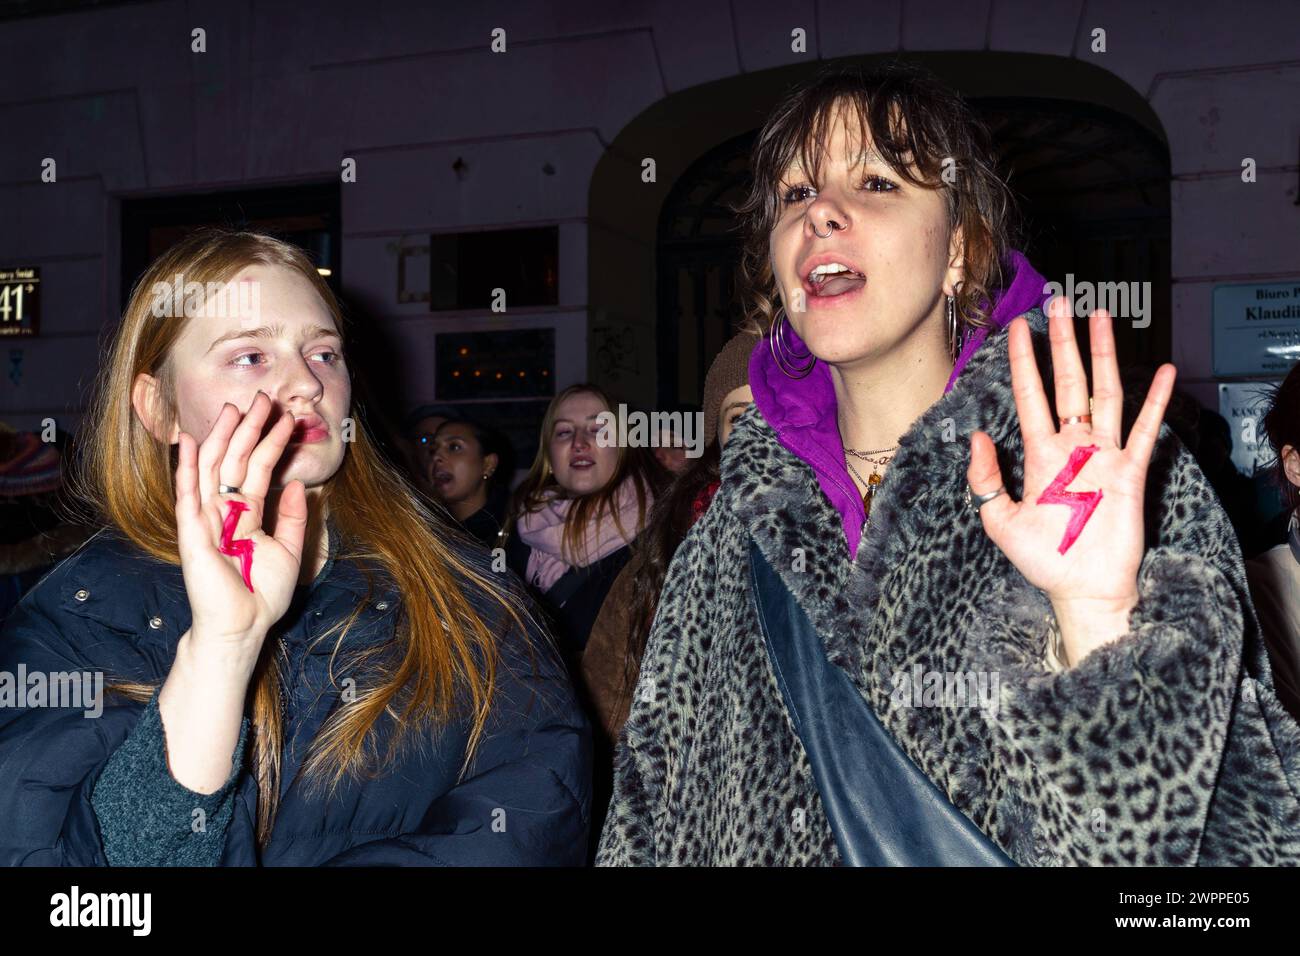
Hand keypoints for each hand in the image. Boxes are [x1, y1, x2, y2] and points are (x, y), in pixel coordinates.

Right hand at [174, 390, 308, 659]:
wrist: (243, 625)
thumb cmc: (262, 593)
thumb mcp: (289, 549)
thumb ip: (293, 517)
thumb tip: (300, 484)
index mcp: (246, 514)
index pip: (257, 469)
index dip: (271, 443)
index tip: (285, 417)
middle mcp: (223, 511)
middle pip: (234, 461)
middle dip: (247, 429)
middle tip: (263, 398)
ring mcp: (205, 519)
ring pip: (211, 469)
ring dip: (221, 437)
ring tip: (234, 407)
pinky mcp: (192, 532)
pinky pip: (187, 494)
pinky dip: (186, 466)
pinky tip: (188, 440)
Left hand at [966, 297, 1176, 663]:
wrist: (1081, 589)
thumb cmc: (1042, 560)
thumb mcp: (1000, 522)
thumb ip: (986, 480)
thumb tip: (976, 437)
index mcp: (1039, 454)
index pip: (1030, 395)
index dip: (1023, 361)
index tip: (1018, 327)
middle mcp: (1072, 446)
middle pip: (1068, 382)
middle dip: (1063, 343)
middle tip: (1061, 302)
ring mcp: (1102, 455)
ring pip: (1104, 393)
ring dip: (1103, 354)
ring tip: (1101, 316)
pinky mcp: (1130, 472)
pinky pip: (1143, 430)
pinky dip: (1153, 400)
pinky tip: (1161, 371)